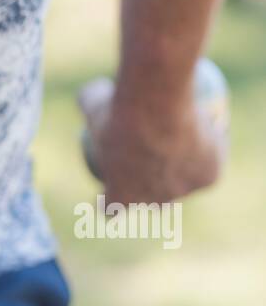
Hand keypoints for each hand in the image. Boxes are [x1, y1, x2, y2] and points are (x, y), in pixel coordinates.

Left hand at [77, 76, 228, 205]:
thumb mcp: (92, 100)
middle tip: (153, 167)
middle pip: (156, 204)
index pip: (111, 209)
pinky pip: (212, 160)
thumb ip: (88, 104)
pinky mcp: (210, 177)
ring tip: (189, 146)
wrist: (158, 107)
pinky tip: (216, 129)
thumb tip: (89, 96)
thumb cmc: (118, 108)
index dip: (110, 203)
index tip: (110, 189)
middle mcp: (154, 201)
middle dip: (155, 194)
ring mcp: (184, 191)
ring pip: (188, 183)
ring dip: (186, 169)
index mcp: (120, 195)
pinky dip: (214, 146)